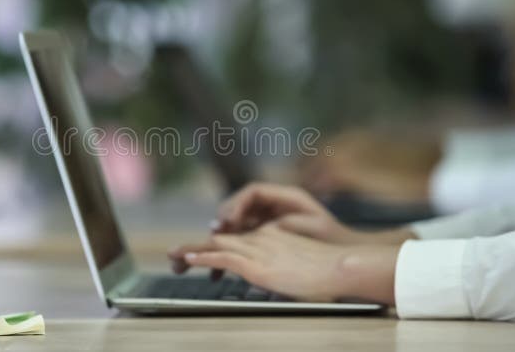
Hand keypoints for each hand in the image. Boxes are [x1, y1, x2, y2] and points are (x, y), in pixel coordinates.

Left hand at [169, 223, 398, 304]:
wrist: (341, 266)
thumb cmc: (331, 272)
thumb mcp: (303, 266)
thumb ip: (288, 268)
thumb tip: (283, 277)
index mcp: (272, 238)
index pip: (237, 238)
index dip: (217, 245)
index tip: (200, 254)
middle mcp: (261, 239)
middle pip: (221, 238)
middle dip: (197, 247)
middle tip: (176, 256)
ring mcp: (258, 250)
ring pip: (216, 245)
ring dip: (192, 251)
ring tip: (173, 257)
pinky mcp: (256, 264)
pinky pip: (222, 257)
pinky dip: (202, 257)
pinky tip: (187, 259)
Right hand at [213, 182, 363, 243]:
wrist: (341, 250)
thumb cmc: (329, 235)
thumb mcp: (310, 222)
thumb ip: (286, 219)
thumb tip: (263, 222)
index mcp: (285, 196)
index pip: (253, 191)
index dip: (237, 203)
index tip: (230, 219)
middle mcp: (275, 202)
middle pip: (242, 203)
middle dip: (227, 216)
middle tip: (217, 232)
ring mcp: (270, 216)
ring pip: (240, 218)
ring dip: (227, 229)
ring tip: (217, 243)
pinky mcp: (267, 231)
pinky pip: (245, 231)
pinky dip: (235, 239)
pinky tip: (228, 250)